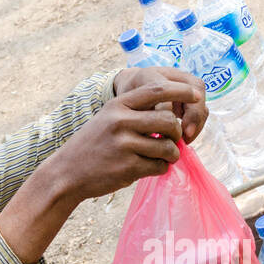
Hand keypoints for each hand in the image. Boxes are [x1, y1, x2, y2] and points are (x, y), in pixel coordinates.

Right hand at [44, 77, 205, 203]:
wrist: (67, 173)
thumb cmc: (94, 145)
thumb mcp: (108, 118)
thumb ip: (135, 112)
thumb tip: (173, 115)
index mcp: (118, 104)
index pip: (157, 90)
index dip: (181, 91)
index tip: (196, 95)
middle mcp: (121, 121)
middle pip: (168, 121)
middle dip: (177, 132)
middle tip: (175, 140)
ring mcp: (124, 144)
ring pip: (168, 147)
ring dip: (172, 154)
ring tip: (165, 157)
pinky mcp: (128, 167)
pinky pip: (159, 166)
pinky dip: (161, 168)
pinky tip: (151, 168)